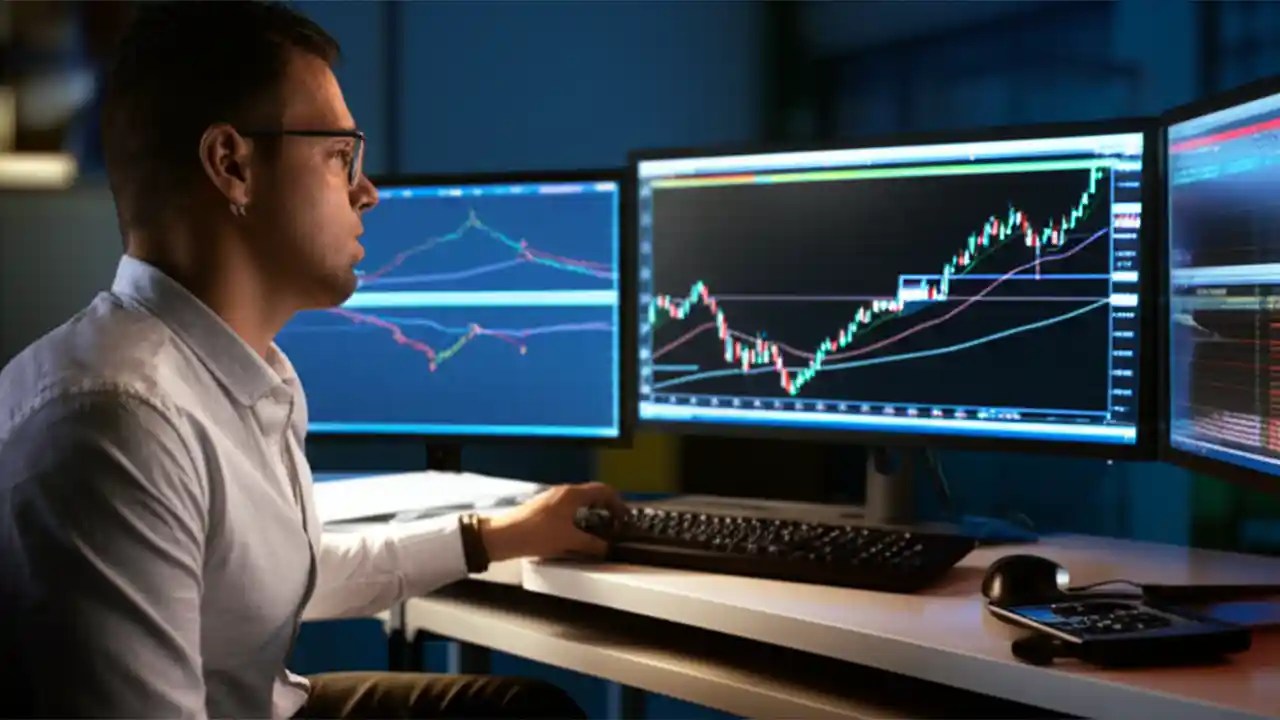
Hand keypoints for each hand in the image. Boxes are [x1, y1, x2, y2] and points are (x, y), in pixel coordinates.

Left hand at [480, 482, 626, 562]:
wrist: (503, 537)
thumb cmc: (535, 534)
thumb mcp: (568, 541)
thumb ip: (591, 544)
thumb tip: (605, 548)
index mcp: (572, 494)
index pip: (604, 491)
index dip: (618, 503)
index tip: (624, 518)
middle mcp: (563, 493)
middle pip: (592, 495)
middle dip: (607, 508)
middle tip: (615, 524)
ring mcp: (552, 500)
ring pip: (580, 503)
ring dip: (592, 515)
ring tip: (598, 532)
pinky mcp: (544, 510)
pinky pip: (569, 511)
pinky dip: (579, 519)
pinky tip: (577, 535)